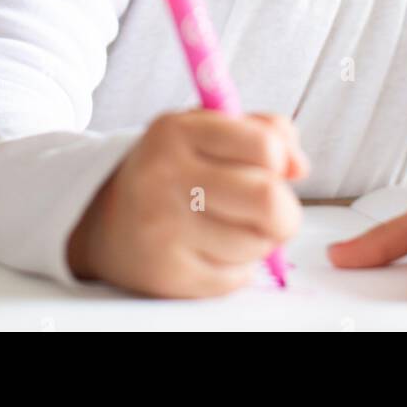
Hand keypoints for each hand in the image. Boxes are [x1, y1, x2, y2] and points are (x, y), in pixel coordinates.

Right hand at [66, 108, 310, 297]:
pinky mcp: (168, 276)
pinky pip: (237, 277)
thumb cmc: (173, 168)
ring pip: (257, 244)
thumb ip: (262, 130)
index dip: (283, 161)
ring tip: (232, 226)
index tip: (276, 167)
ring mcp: (164, 230)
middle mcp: (166, 178)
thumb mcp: (206, 129)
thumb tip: (300, 166)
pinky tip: (212, 249)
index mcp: (176, 131)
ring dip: (259, 240)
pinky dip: (237, 266)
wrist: (106, 220)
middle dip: (286, 211)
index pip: (264, 147)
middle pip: (268, 201)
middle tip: (274, 211)